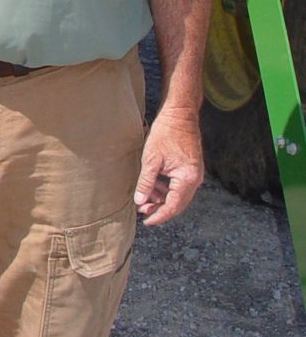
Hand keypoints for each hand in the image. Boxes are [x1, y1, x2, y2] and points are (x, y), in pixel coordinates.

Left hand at [133, 107, 203, 225]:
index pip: (174, 206)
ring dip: (162, 198)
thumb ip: (146, 182)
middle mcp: (195, 179)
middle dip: (160, 209)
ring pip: (178, 195)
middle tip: (143, 212)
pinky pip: (179, 185)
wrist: (179, 114)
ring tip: (145, 198)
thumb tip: (140, 202)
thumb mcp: (151, 159)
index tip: (147, 222)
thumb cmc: (166, 133)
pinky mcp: (191, 168)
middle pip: (178, 203)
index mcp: (188, 178)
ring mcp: (195, 174)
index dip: (159, 216)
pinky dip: (166, 189)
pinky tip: (153, 186)